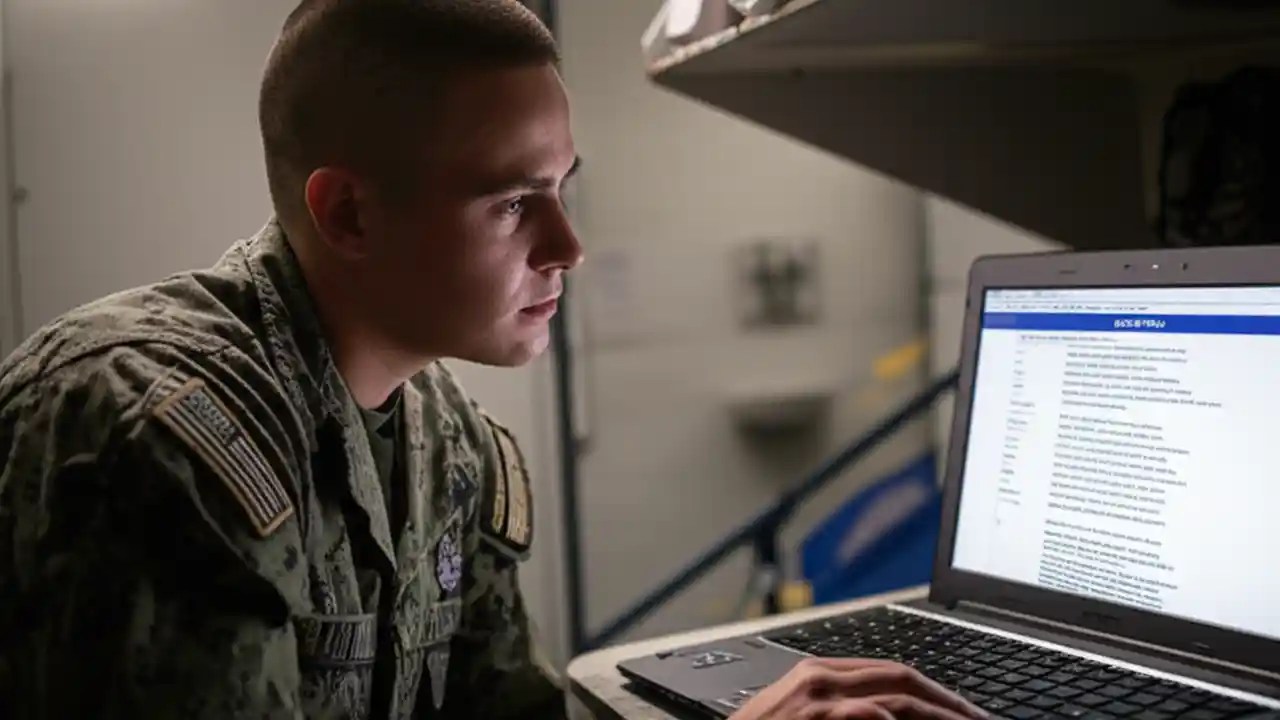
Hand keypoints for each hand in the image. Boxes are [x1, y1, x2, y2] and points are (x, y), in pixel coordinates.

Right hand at [728, 658, 988, 719]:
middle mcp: (819, 675)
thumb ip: (840, 711)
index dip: (937, 692)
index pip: (893, 670)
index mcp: (817, 670)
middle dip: (951, 701)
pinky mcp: (813, 715)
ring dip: (941, 715)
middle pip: (904, 675)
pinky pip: (869, 714)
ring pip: (898, 694)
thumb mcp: (799, 718)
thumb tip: (885, 714)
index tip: (967, 713)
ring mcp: (816, 696)